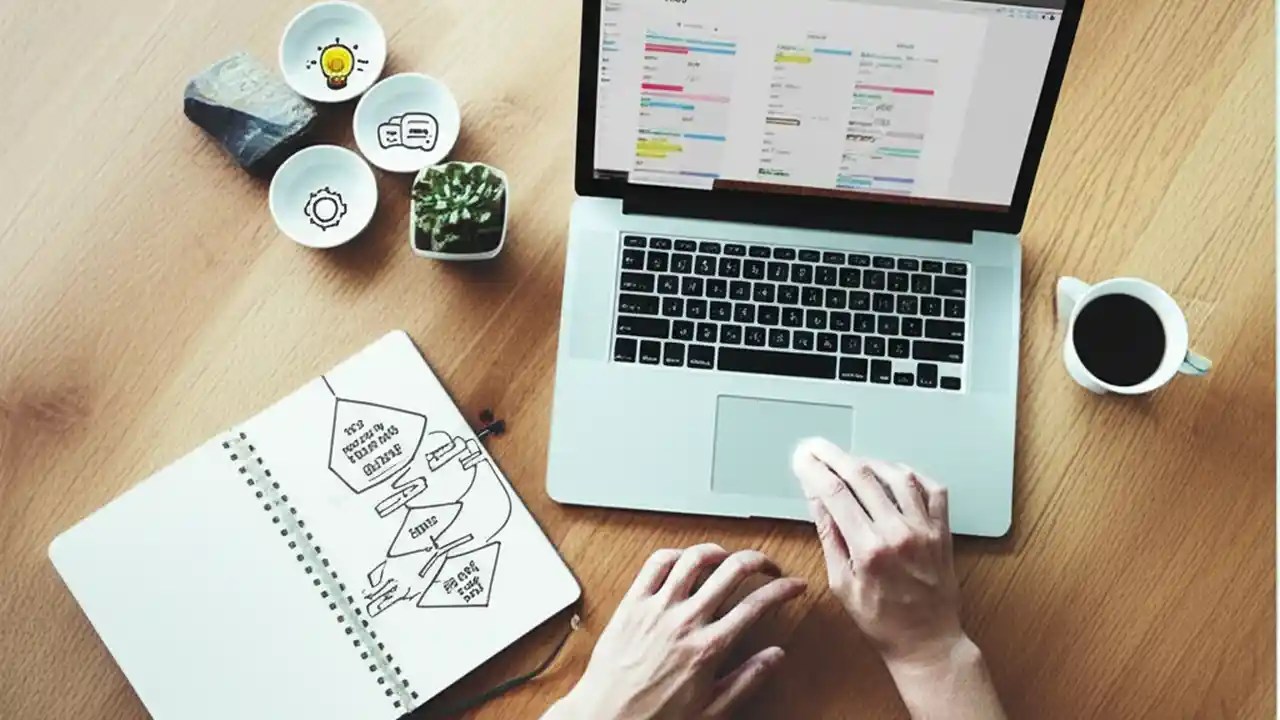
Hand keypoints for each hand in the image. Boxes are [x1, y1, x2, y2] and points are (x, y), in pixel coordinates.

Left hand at [545, 544, 805, 719]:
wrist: (606, 717)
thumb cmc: (656, 717)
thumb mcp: (711, 710)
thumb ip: (747, 680)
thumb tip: (776, 656)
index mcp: (708, 647)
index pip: (757, 605)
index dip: (783, 590)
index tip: (794, 585)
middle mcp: (685, 620)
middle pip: (733, 570)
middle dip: (760, 561)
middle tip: (768, 567)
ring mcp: (657, 607)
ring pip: (695, 558)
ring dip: (719, 551)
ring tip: (730, 558)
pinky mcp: (633, 603)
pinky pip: (656, 563)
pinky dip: (677, 554)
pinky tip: (686, 561)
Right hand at [792, 438, 1004, 719]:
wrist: (928, 642)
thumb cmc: (882, 621)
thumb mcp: (842, 584)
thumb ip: (830, 537)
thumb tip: (816, 500)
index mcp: (869, 549)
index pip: (835, 494)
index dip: (814, 470)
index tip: (801, 458)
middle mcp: (899, 533)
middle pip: (862, 476)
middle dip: (834, 456)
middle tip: (816, 447)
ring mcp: (925, 529)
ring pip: (897, 475)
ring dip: (871, 462)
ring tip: (852, 461)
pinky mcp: (943, 531)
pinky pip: (932, 488)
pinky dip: (912, 475)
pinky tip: (895, 474)